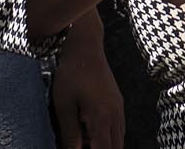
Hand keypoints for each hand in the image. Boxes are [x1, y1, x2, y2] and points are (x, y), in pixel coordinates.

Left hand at [50, 27, 125, 148]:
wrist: (85, 45)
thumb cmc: (71, 73)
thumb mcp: (64, 105)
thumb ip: (70, 133)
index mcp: (102, 117)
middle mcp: (115, 115)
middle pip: (116, 148)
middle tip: (86, 147)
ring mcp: (119, 107)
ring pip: (120, 138)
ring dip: (107, 146)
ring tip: (89, 142)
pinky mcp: (118, 101)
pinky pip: (119, 127)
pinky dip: (110, 136)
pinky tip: (95, 134)